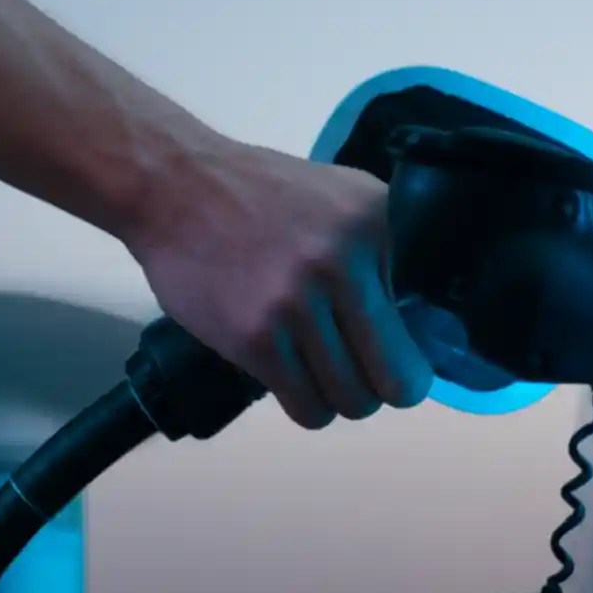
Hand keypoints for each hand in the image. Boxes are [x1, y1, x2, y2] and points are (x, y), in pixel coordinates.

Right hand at [124, 136, 433, 428]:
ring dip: (337, 397)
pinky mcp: (257, 339)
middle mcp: (343, 263)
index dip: (403, 343)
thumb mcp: (337, 199)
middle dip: (381, 389)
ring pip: (351, 400)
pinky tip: (288, 378)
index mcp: (372, 222)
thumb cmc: (254, 196)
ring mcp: (298, 303)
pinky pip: (306, 406)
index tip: (379, 345)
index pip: (419, 322)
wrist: (173, 186)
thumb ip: (377, 253)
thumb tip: (409, 329)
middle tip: (360, 378)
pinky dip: (304, 403)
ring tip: (314, 372)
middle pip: (396, 378)